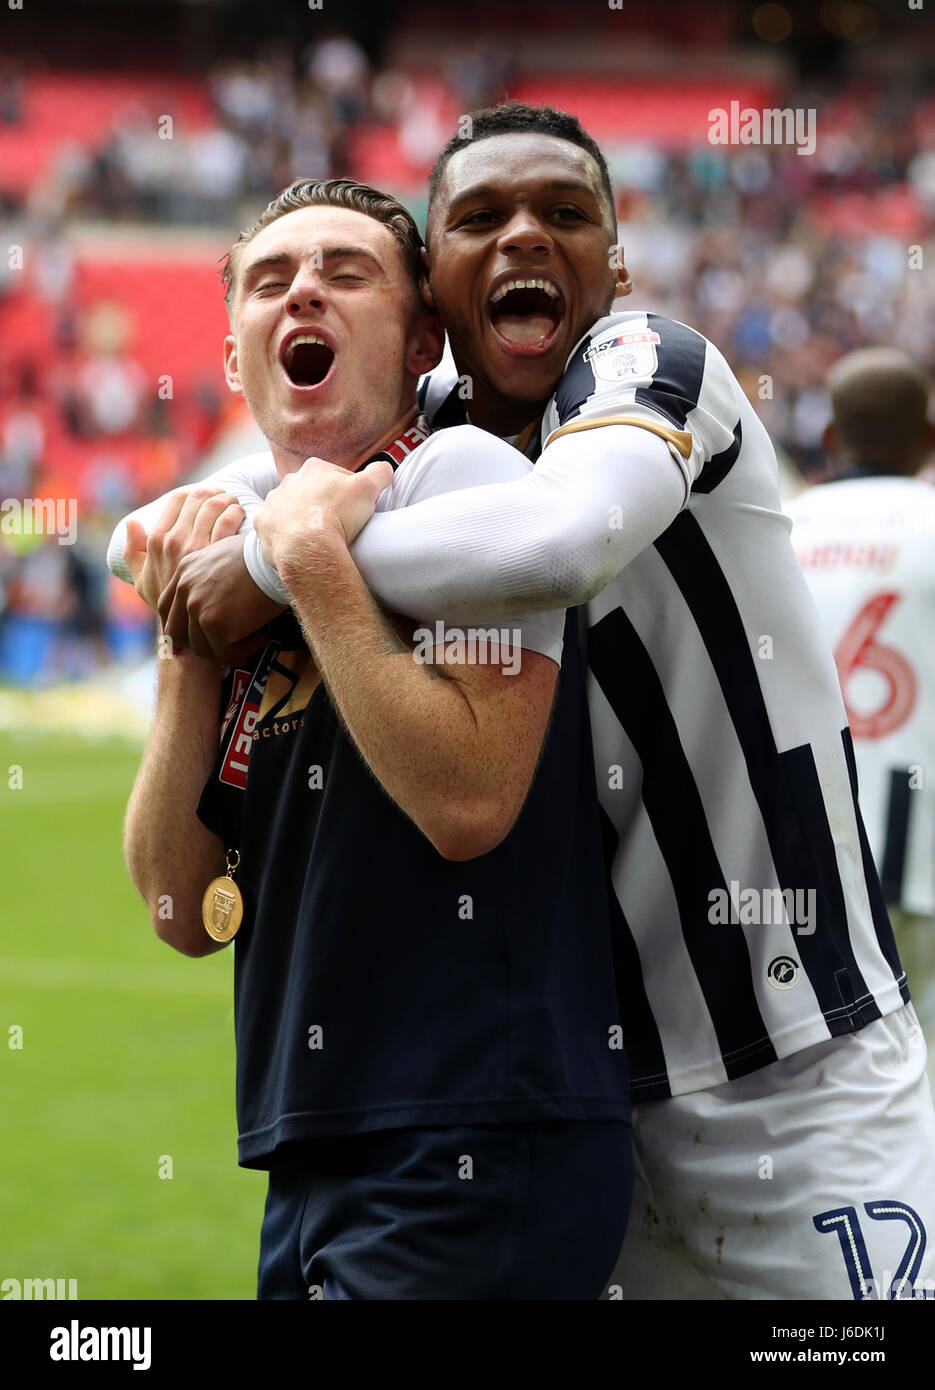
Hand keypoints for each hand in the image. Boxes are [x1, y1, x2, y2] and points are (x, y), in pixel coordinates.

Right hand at [124, 487, 244, 629]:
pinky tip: (239, 514)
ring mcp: (195, 547)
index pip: (177, 500)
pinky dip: (235, 512)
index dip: (193, 493)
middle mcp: (174, 540)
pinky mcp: (216, 555)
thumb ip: (133, 552)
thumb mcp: (142, 580)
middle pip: (198, 498)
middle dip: (213, 493)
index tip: (204, 495)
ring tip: (233, 504)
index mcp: (156, 541)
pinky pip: (227, 522)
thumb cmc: (166, 604)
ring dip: (226, 499)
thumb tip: (132, 523)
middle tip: (223, 496)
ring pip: (213, 506)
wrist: (189, 626)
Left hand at [159, 533, 283, 664]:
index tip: (185, 642)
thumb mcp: (225, 555)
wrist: (275, 559)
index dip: (177, 627)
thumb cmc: (262, 555)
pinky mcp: (214, 623)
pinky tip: (261, 638)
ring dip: (226, 649)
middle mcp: (185, 588)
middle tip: (222, 649)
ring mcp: (197, 607)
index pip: (167, 606)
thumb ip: (211, 577)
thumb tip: (218, 598)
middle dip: (197, 645)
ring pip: (200, 647)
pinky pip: (224, 652)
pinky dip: (245, 649)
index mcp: (186, 570)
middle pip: (176, 632)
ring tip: (252, 640)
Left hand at [255, 455, 392, 573]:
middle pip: (311, 491)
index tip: (355, 508)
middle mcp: (289, 481)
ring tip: (316, 536)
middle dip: (322, 503)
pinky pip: (273, 527)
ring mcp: (273, 503)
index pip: (336, 476)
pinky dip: (284, 534)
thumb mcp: (369, 488)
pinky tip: (296, 544)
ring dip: (300, 518)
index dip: (348, 492)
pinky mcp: (263, 525)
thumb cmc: (339, 516)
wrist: (308, 547)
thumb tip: (383, 469)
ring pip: (290, 508)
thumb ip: (379, 472)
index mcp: (314, 468)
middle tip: (337, 523)